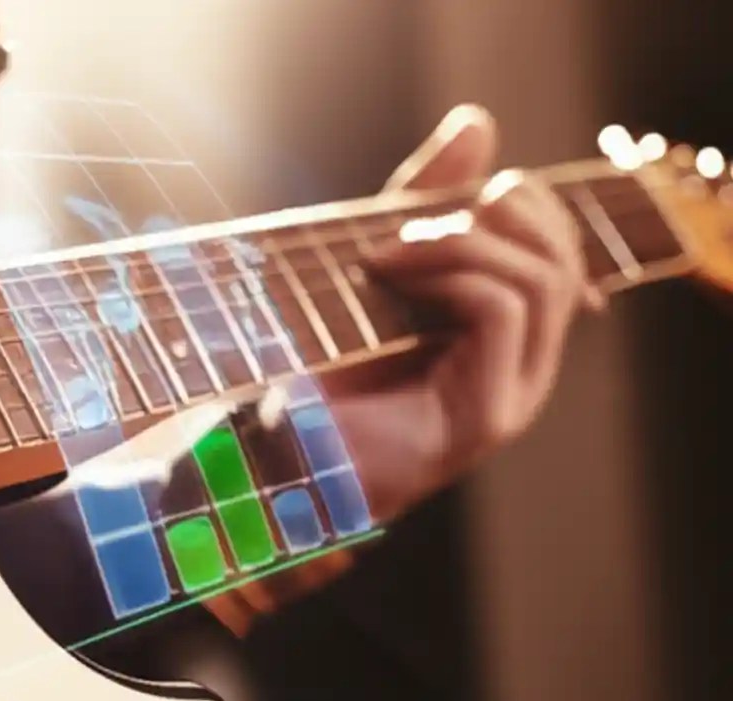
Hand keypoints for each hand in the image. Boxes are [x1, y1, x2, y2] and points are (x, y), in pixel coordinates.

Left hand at [342, 103, 600, 519]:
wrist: (268, 446)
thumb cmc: (320, 358)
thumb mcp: (380, 260)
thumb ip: (428, 199)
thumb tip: (479, 122)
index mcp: (507, 334)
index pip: (560, 248)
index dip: (520, 201)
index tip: (442, 194)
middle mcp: (522, 367)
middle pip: (562, 258)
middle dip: (498, 212)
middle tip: (411, 219)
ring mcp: (511, 396)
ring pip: (541, 281)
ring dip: (463, 243)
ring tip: (389, 252)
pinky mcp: (484, 418)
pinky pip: (504, 312)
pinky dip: (453, 276)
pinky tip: (393, 280)